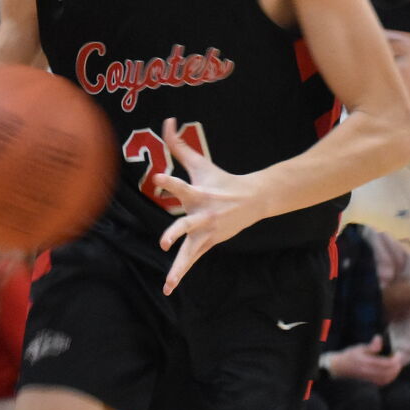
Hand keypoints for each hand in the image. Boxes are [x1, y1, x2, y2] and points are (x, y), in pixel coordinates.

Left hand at [152, 117, 262, 293]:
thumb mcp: (201, 162)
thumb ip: (179, 144)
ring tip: (169, 282)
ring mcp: (206, 233)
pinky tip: (167, 289)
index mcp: (198, 193)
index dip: (169, 182)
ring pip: (190, 252)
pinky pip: (191, 261)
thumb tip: (167, 120)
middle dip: (175, 233)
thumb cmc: (221, 179)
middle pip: (186, 226)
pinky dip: (180, 274)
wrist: (253, 200)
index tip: (156, 177)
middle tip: (165, 241)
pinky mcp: (208, 243)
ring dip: (179, 267)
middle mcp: (202, 215)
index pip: (181, 186)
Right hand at [325, 342, 404, 384]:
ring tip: (396, 364)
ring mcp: (368, 379)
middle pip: (388, 372)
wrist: (339, 367)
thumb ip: (371, 346)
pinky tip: (391, 372)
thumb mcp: (360, 348)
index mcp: (366, 362)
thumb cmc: (350, 355)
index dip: (395, 358)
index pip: (386, 363)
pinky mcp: (369, 382)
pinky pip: (383, 383)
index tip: (397, 352)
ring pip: (387, 379)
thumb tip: (379, 339)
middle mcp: (368, 372)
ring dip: (395, 372)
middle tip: (398, 358)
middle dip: (397, 365)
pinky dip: (390, 378)